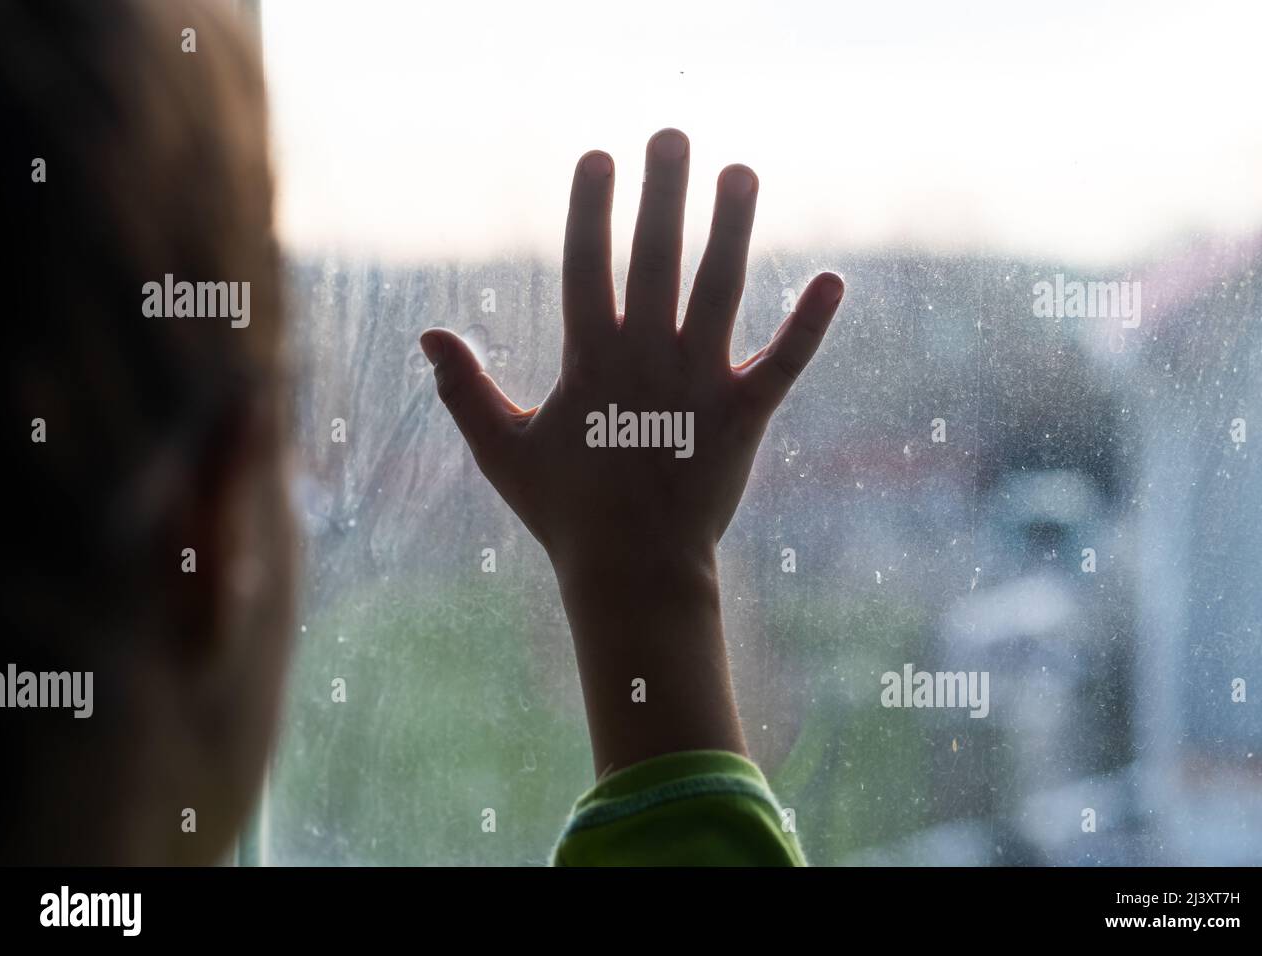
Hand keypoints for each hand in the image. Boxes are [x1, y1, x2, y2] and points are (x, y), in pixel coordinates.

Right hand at [420, 128, 842, 773]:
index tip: (597, 156)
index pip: (586, 268)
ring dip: (731, 230)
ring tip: (740, 173)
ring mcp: (698, 386)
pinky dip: (809, 326)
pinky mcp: (743, 416)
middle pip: (656, 261)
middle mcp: (646, 361)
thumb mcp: (502, 450)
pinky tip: (833, 280)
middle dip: (662, 194)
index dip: (591, 210)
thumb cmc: (565, 512)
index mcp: (589, 363)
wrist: (632, 574)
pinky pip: (782, 364)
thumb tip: (428, 332)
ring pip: (719, 292)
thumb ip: (464, 390)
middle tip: (671, 134)